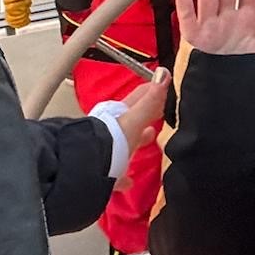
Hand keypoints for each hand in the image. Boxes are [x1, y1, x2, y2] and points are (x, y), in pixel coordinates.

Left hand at [107, 69, 170, 189]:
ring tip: (149, 139)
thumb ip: (150, 101)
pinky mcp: (104, 171)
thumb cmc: (111, 142)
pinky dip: (124, 174)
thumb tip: (163, 73)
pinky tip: (129, 181)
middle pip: (134, 117)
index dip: (155, 89)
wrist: (86, 169)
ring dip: (136, 139)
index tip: (168, 87)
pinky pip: (117, 171)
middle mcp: (114, 128)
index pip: (141, 94)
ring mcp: (108, 149)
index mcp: (122, 113)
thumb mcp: (134, 120)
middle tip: (163, 113)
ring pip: (125, 140)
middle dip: (148, 115)